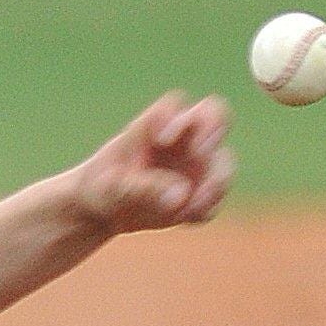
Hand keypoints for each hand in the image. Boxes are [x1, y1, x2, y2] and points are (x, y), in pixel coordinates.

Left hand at [71, 91, 234, 235]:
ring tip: (194, 204)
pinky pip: (213, 201)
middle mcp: (183, 139)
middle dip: (213, 131)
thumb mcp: (109, 188)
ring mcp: (197, 165)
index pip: (174, 106)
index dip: (175, 117)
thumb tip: (181, 196)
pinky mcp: (199, 195)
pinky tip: (185, 219)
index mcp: (154, 125)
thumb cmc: (101, 187)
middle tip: (201, 151)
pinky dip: (205, 209)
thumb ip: (141, 188)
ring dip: (216, 181)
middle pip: (216, 116)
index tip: (162, 140)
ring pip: (223, 162)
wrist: (102, 211)